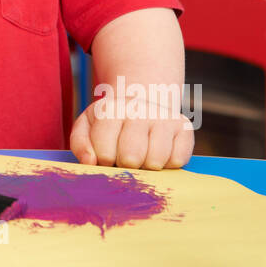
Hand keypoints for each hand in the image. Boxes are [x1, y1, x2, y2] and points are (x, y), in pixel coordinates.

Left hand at [68, 83, 193, 169]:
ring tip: (141, 155)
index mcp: (111, 110)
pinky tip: (160, 152)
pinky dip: (168, 164)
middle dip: (126, 165)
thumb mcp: (87, 126)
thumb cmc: (110, 122)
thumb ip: (80, 144)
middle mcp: (139, 110)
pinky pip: (178, 160)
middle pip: (131, 158)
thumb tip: (90, 163)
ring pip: (156, 161)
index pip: (104, 153)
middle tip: (125, 157)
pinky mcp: (185, 127)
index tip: (105, 155)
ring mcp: (164, 117)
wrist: (140, 100)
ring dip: (147, 166)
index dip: (104, 162)